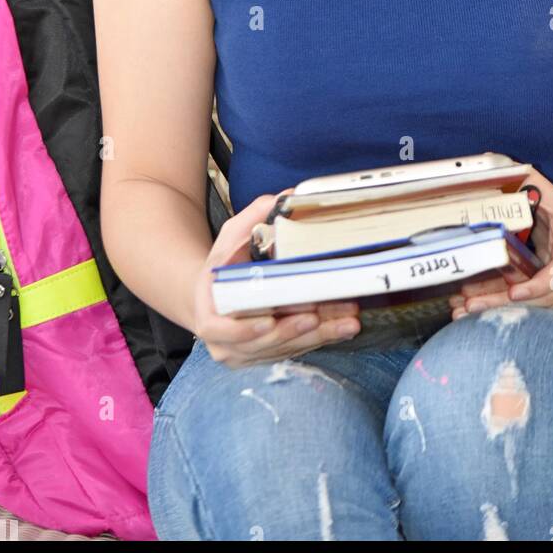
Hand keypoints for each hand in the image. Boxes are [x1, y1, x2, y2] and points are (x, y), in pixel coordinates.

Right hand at [191, 191, 360, 367]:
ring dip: (315, 338)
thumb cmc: (224, 263)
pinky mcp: (264, 357)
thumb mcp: (232, 234)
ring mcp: (244, 353)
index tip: (270, 320)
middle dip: (294, 330)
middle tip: (319, 316)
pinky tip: (341, 328)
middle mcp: (223, 341)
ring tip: (345, 322)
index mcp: (208, 312)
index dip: (246, 330)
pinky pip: (292, 352)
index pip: (222, 329)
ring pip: (282, 350)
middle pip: (261, 343)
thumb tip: (289, 195)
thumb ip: (256, 216)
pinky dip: (317, 341)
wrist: (213, 295)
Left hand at [448, 167, 552, 318]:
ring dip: (503, 309)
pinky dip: (516, 314)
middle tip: (470, 306)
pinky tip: (486, 311)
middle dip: (505, 301)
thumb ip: (522, 176)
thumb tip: (489, 158)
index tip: (514, 291)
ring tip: (466, 308)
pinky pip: (546, 316)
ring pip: (543, 309)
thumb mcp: (546, 190)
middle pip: (546, 295)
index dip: (539, 283)